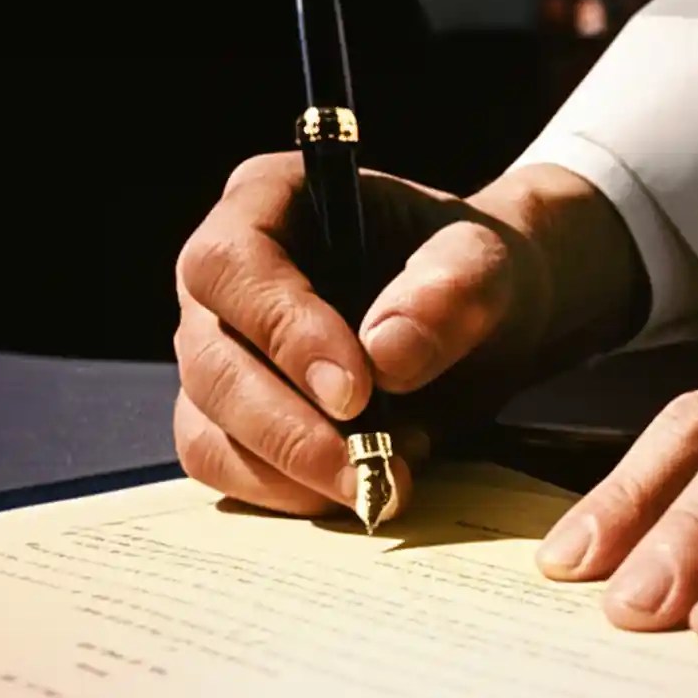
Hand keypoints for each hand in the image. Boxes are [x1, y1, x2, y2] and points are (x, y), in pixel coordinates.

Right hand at [173, 152, 644, 518]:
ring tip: (380, 479)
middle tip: (365, 468)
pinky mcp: (232, 419)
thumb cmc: (476, 273)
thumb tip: (385, 355)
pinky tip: (358, 484)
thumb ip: (451, 290)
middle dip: (286, 427)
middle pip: (209, 359)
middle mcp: (224, 280)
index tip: (355, 392)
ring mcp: (220, 353)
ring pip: (206, 427)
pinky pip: (225, 468)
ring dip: (287, 472)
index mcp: (268, 204)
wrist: (488, 326)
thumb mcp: (491, 264)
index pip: (232, 266)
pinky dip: (286, 493)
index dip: (283, 332)